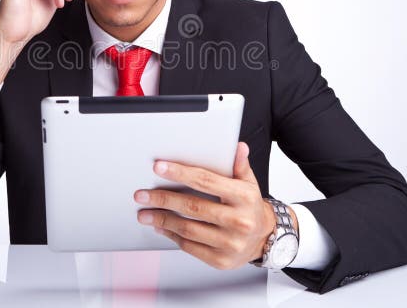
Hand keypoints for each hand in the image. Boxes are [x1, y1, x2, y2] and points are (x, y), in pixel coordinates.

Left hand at [134, 142, 294, 269]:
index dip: (180, 173)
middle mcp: (238, 221)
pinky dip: (171, 235)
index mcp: (243, 197)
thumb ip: (239, 165)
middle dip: (163, 199)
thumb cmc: (250, 207)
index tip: (159, 168)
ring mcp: (230, 243)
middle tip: (141, 195)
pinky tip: (161, 226)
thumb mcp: (249, 183)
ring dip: (162, 219)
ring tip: (144, 212)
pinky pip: (189, 246)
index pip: (206, 181)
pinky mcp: (220, 260)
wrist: (265, 239)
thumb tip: (237, 146)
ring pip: (187, 229)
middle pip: (192, 207)